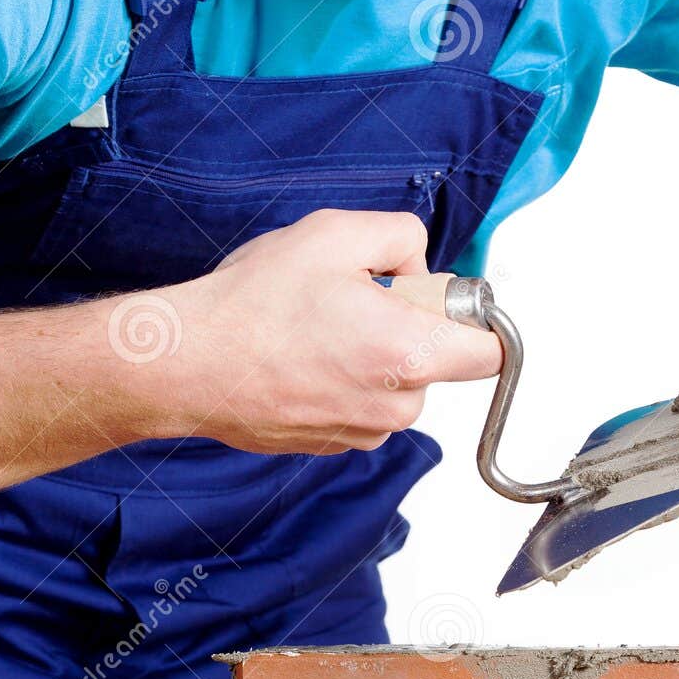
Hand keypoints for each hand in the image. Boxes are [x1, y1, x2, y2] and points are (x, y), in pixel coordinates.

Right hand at [144, 209, 502, 453]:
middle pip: (440, 364)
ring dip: (372, 354)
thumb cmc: (252, 305)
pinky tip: (300, 357)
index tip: (444, 300)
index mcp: (409, 353)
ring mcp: (365, 431)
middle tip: (355, 299)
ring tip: (316, 328)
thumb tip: (421, 268)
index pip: (492, 352)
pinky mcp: (335, 444)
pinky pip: (363, 404)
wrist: (186, 364)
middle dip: (410, 327)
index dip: (476, 319)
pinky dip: (343, 379)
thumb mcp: (336, 233)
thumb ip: (404, 238)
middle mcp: (396, 404)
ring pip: (398, 384)